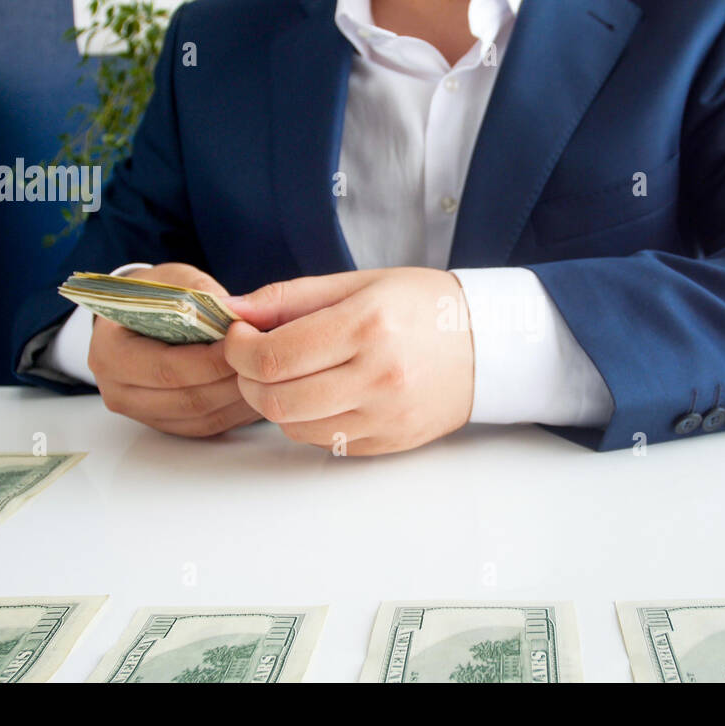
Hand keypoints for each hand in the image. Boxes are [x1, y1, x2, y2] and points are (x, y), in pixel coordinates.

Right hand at [87, 262, 260, 436]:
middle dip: (231, 380)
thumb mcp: (172, 281)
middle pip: (187, 399)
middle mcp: (119, 391)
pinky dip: (237, 411)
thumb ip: (198, 294)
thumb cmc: (153, 296)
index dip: (211, 361)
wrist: (138, 315)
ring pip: (202, 418)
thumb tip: (232, 312)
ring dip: (240, 400)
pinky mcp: (168, 424)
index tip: (245, 344)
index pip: (167, 369)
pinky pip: (208, 426)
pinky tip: (260, 391)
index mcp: (110, 352)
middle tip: (264, 362)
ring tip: (268, 375)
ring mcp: (143, 413)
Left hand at [224, 267, 473, 454]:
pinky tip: (320, 394)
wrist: (491, 344)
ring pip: (295, 427)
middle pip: (277, 399)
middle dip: (248, 379)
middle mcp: (378, 375)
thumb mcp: (360, 283)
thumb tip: (234, 309)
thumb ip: (292, 297)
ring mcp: (387, 414)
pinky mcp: (391, 441)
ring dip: (275, 403)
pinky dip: (308, 421)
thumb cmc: (424, 307)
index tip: (240, 335)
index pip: (275, 355)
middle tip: (253, 359)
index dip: (239, 349)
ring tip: (287, 376)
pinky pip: (325, 442)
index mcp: (368, 325)